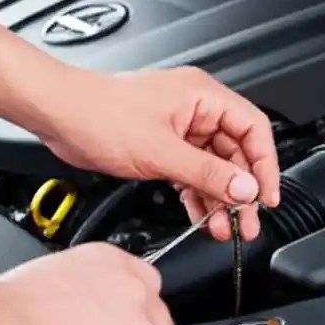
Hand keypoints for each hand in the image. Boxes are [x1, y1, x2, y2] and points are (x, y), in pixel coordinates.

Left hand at [37, 66, 279, 240]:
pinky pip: (192, 173)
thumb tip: (244, 188)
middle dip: (241, 189)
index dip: (265, 165)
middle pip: (236, 152)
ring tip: (225, 227)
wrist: (59, 115)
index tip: (265, 196)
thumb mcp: (161, 151)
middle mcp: (195, 110)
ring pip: (214, 167)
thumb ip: (207, 173)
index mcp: (202, 96)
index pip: (253, 129)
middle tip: (246, 221)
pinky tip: (202, 216)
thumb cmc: (99, 114)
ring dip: (220, 198)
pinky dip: (198, 195)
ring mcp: (178, 128)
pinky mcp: (162, 145)